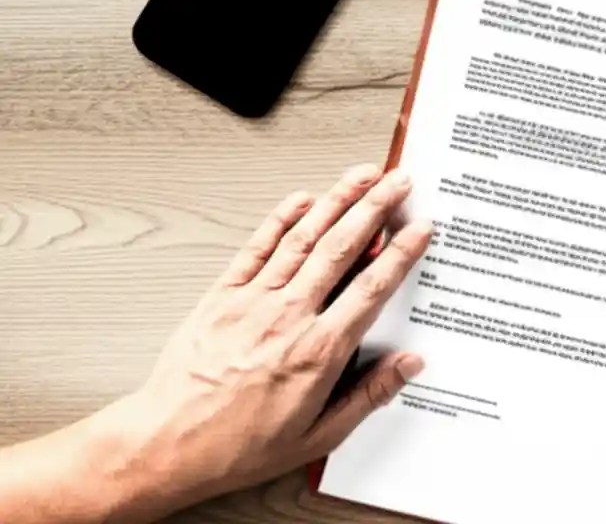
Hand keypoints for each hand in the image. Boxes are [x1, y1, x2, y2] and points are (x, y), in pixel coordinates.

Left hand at [90, 165, 431, 520]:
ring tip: (362, 175)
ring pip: (303, 238)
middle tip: (399, 182)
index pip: (371, 289)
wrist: (168, 444)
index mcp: (318, 352)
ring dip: (337, 200)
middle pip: (342, 248)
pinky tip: (302, 199)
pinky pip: (257, 247)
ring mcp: (252, 301)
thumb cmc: (240, 446)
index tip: (420, 228)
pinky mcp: (222, 296)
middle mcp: (288, 317)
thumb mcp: (318, 436)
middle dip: (375, 207)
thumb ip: (369, 395)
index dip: (401, 253)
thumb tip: (409, 364)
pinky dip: (282, 218)